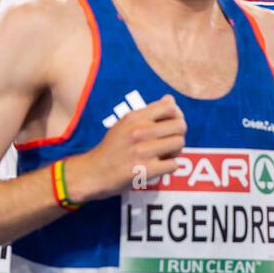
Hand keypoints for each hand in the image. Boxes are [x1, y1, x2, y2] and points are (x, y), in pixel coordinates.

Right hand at [64, 95, 185, 201]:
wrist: (93, 172)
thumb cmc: (111, 148)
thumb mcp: (124, 123)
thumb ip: (148, 112)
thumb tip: (170, 99)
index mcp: (135, 117)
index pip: (170, 107)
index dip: (177, 115)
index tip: (172, 123)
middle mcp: (140, 131)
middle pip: (180, 125)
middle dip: (179, 134)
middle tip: (171, 141)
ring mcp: (143, 151)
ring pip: (179, 144)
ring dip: (176, 151)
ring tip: (166, 154)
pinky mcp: (146, 170)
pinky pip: (173, 164)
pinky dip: (170, 166)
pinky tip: (161, 166)